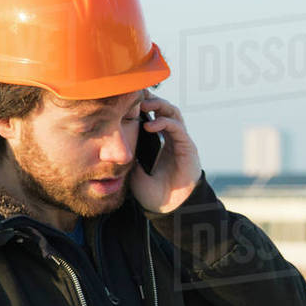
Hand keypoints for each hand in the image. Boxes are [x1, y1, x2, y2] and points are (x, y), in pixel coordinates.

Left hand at [130, 95, 202, 214]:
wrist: (167, 209)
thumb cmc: (152, 193)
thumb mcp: (134, 170)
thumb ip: (130, 153)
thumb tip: (117, 140)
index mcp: (162, 142)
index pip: (156, 115)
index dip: (145, 105)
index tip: (129, 99)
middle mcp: (173, 139)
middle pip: (165, 109)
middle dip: (152, 100)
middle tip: (136, 96)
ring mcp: (181, 142)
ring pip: (173, 113)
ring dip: (159, 105)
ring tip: (143, 105)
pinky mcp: (187, 148)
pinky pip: (177, 128)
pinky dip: (163, 122)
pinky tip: (149, 125)